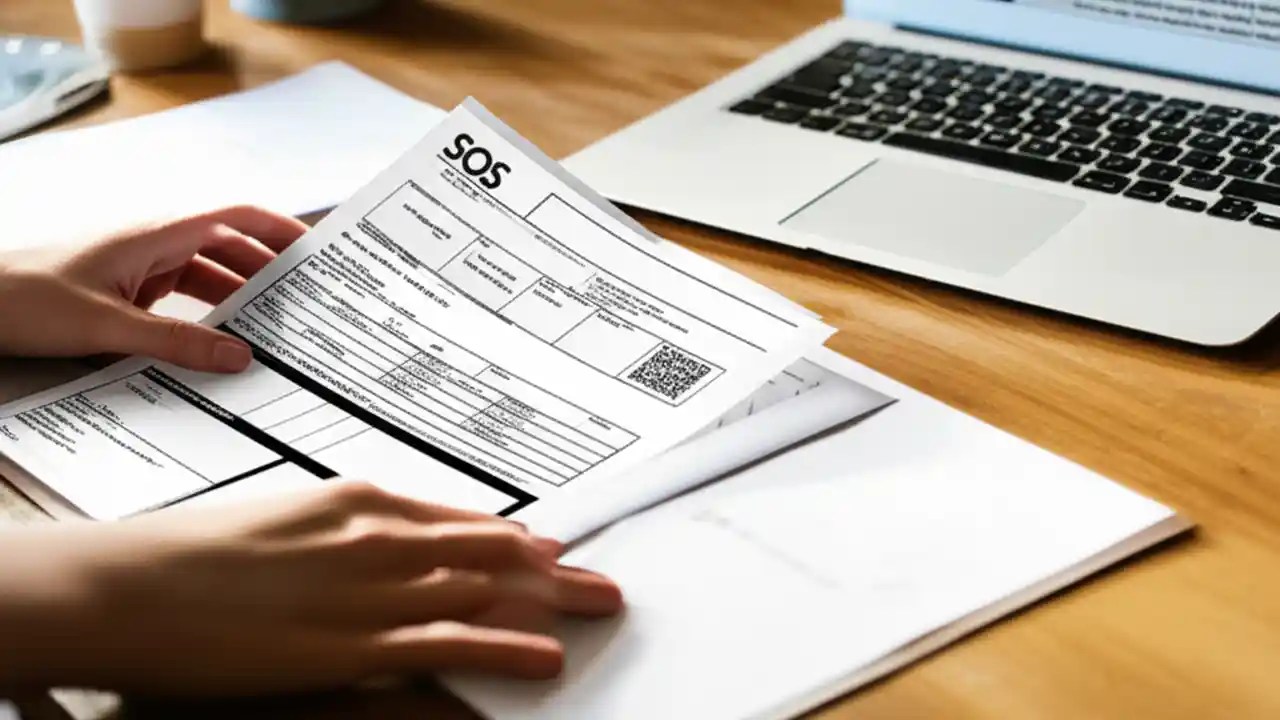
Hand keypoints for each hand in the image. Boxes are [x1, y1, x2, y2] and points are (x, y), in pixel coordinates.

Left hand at [0, 206, 307, 372]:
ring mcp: (138, 268)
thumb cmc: (25, 300)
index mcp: (153, 235)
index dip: (277, 226)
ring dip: (239, 294)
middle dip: (268, 268)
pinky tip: (222, 340)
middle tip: (308, 296)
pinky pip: (181, 299)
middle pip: (227, 247)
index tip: (315, 248)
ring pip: (206, 274)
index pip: (232, 217)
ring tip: (276, 323)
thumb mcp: (106, 326)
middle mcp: (151, 245)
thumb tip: (240, 357)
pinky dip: (207, 315)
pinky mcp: (126, 292)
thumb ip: (177, 343)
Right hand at [0, 481, 621, 695]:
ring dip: (550, 602)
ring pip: (485, 592)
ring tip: (601, 607)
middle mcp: (380, 536)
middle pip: (491, 552)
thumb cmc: (195, 551)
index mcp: (359, 499)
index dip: (514, 539)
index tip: (551, 548)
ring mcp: (372, 589)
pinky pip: (450, 645)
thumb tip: (385, 535)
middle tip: (602, 577)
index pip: (461, 517)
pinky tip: (544, 659)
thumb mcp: (283, 519)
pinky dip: (504, 650)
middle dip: (553, 569)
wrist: (132, 584)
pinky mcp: (354, 645)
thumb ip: (342, 528)